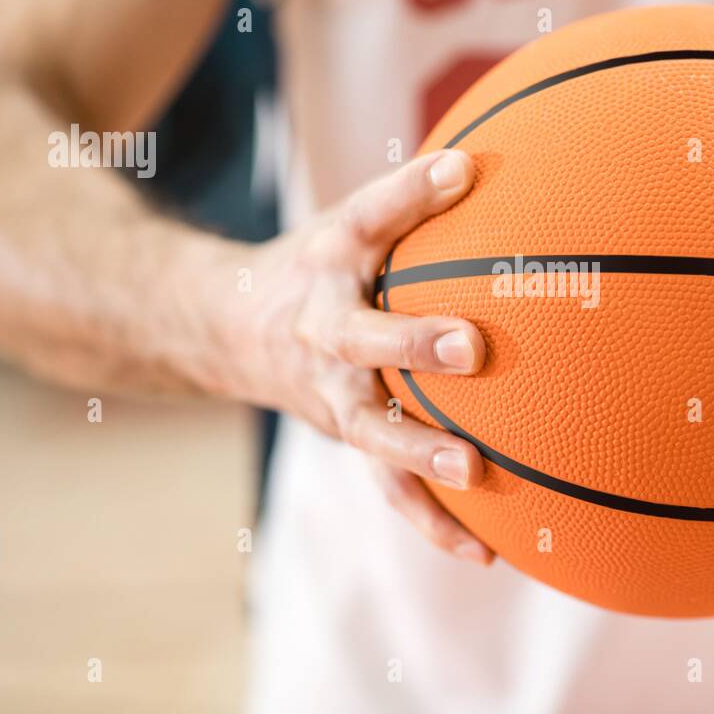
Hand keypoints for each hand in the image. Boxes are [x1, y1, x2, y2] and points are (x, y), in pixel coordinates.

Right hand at [218, 149, 491, 563]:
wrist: (228, 330)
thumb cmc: (314, 269)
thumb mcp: (347, 225)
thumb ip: (406, 201)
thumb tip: (476, 162)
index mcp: (328, 267)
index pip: (365, 220)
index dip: (408, 195)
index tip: (459, 171)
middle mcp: (324, 333)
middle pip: (363, 340)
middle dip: (414, 343)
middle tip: (471, 346)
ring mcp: (332, 394)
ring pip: (372, 433)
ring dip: (420, 457)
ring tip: (476, 478)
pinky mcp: (347, 436)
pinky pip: (390, 485)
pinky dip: (432, 520)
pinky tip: (485, 551)